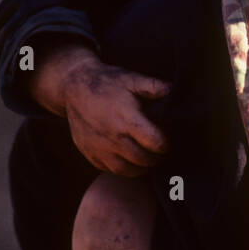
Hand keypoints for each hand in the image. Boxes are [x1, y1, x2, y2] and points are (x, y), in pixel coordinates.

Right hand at [28, 44, 170, 175]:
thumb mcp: (132, 79)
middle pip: (142, 159)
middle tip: (161, 152)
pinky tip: (129, 160)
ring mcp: (99, 148)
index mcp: (127, 119)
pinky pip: (109, 170)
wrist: (73, 88)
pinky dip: (123, 169)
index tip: (167, 141)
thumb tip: (175, 91)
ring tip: (148, 159)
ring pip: (127, 170)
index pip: (154, 143)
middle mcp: (113, 137)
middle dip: (156, 158)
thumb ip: (155, 86)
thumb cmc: (107, 82)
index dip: (165, 145)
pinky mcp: (89, 153)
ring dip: (141, 168)